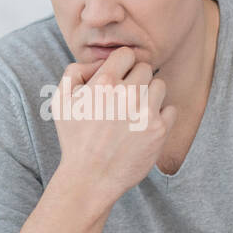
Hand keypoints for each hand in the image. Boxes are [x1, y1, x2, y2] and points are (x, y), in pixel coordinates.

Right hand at [52, 47, 177, 206]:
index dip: (122, 65)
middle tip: (125, 98)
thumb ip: (74, 72)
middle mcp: (127, 94)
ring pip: (160, 85)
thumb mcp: (61, 102)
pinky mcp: (159, 130)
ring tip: (135, 111)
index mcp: (103, 82)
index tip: (119, 79)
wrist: (90, 178)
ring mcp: (145, 112)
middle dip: (136, 80)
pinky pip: (171, 109)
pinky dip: (161, 115)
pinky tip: (145, 125)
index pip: (126, 54)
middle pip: (145, 68)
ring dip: (150, 95)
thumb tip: (98, 62)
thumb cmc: (75, 139)